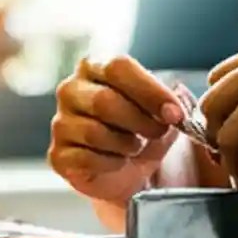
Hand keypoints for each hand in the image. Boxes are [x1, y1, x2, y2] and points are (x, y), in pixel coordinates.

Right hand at [48, 55, 184, 204]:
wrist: (125, 171)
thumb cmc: (140, 130)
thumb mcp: (160, 111)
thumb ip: (171, 101)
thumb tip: (178, 96)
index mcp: (95, 66)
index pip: (118, 67)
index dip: (150, 91)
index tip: (175, 113)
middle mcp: (71, 89)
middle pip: (105, 101)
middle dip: (141, 121)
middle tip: (159, 132)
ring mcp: (61, 122)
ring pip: (96, 132)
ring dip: (127, 145)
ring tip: (135, 146)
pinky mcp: (59, 155)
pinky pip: (87, 159)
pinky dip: (112, 164)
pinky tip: (118, 161)